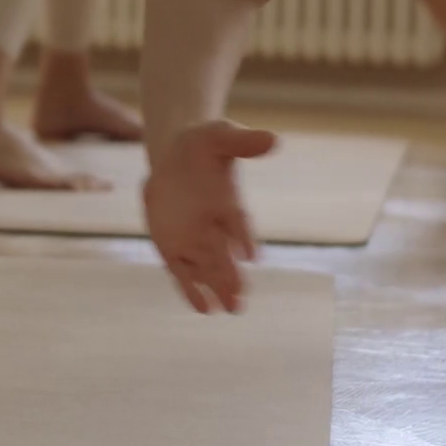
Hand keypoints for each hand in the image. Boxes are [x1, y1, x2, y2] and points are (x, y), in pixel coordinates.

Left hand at [142, 120, 278, 313]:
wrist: (175, 157)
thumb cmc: (203, 146)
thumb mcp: (220, 136)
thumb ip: (242, 141)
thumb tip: (273, 139)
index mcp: (227, 203)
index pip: (237, 223)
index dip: (243, 237)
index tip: (250, 256)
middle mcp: (213, 228)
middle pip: (223, 255)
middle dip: (230, 275)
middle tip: (240, 298)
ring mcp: (193, 240)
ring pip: (205, 269)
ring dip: (216, 288)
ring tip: (230, 309)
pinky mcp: (172, 247)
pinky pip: (181, 272)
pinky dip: (191, 290)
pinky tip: (204, 309)